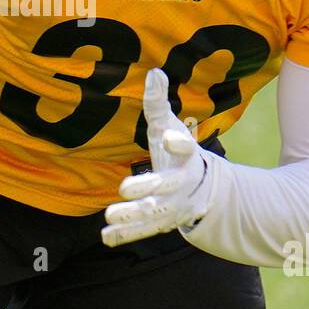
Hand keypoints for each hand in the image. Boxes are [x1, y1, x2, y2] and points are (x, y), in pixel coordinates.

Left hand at [102, 68, 214, 246]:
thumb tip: (154, 72)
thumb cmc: (178, 151)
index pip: (187, 147)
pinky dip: (126, 234)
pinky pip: (144, 231)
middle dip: (148, 188)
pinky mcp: (162, 222)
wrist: (202, 188)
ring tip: (110, 216)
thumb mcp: (168, 125)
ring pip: (155, 213)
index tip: (168, 139)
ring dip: (133, 216)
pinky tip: (105, 236)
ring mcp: (174, 206)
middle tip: (125, 188)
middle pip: (168, 186)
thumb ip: (159, 103)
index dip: (179, 143)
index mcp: (188, 155)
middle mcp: (183, 183)